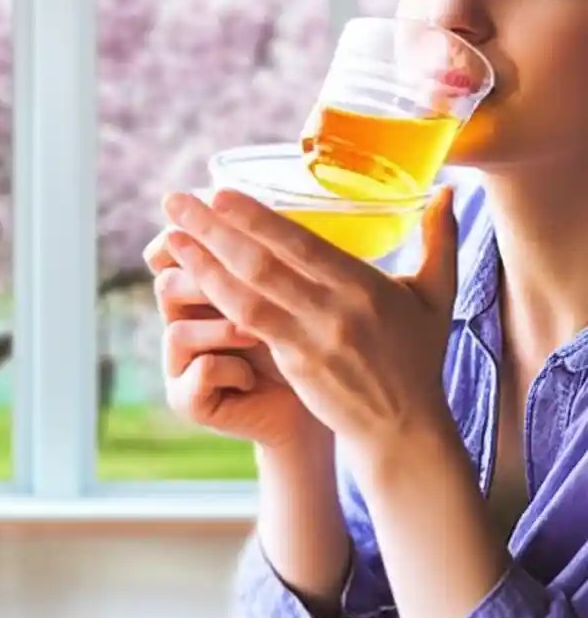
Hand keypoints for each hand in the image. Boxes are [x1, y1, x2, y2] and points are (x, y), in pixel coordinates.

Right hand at [142, 229, 327, 451]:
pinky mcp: (187, 399)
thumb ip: (273, 255)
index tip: (217, 210)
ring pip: (178, 331)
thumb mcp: (294, 292)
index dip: (191, 234)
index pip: (174, 253)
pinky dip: (232, 370)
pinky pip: (199, 371)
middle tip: (241, 271)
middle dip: (202, 273)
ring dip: (223, 328)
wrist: (315, 411)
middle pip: (167, 284)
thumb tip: (261, 202)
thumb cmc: (309, 342)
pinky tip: (254, 377)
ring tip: (260, 334)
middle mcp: (182, 321)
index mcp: (201, 289)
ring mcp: (180, 363)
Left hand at [160, 186, 459, 463]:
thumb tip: (449, 189)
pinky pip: (249, 324)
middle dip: (213, 227)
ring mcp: (311, 338)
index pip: (300, 242)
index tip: (220, 192)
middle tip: (174, 199)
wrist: (405, 428)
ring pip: (246, 291)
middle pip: (262, 260)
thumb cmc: (417, 357)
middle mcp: (335, 308)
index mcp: (364, 284)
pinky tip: (189, 280)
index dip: (256, 217)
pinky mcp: (294, 363)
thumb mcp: (437, 296)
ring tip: (168, 235)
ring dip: (202, 261)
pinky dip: (217, 298)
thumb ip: (441, 240)